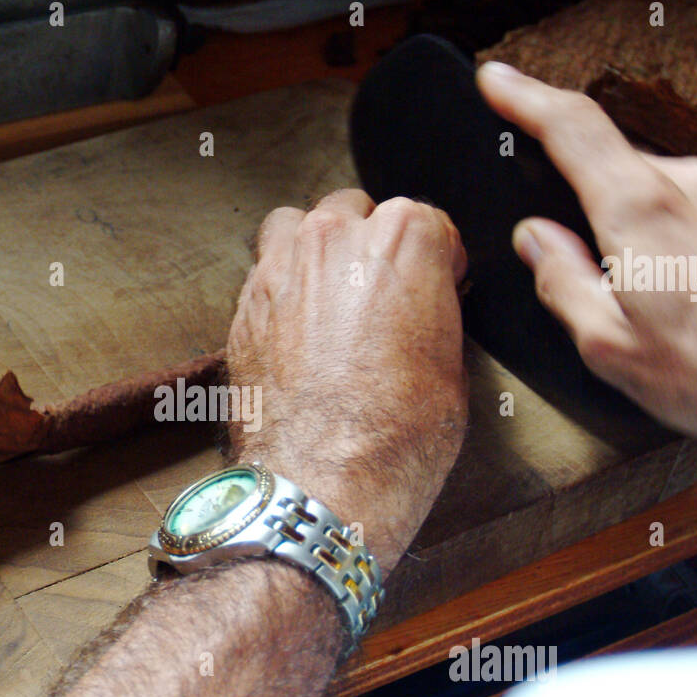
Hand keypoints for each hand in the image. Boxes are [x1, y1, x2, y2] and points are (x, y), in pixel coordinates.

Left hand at [226, 189, 468, 568]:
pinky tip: (297, 331)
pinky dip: (281, 291)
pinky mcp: (244, 306)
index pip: (429, 223)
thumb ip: (436, 312)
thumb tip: (427, 310)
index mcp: (403, 239)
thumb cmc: (395, 436)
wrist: (324, 481)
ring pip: (298, 228)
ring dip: (316, 253)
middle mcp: (335, 239)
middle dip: (370, 247)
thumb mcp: (453, 366)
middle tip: (381, 295)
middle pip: (356, 215)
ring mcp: (281, 267)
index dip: (438, 262)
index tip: (438, 286)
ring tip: (331, 297)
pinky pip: (264, 275)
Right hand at [477, 62, 696, 515]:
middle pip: (612, 167)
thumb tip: (536, 240)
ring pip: (656, 194)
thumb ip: (562, 281)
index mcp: (639, 209)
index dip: (525, 97)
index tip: (497, 83)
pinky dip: (674, 243)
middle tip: (582, 271)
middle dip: (584, 206)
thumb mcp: (608, 345)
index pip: (571, 126)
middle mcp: (690, 185)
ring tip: (648, 308)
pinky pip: (695, 213)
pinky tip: (687, 302)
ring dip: (634, 233)